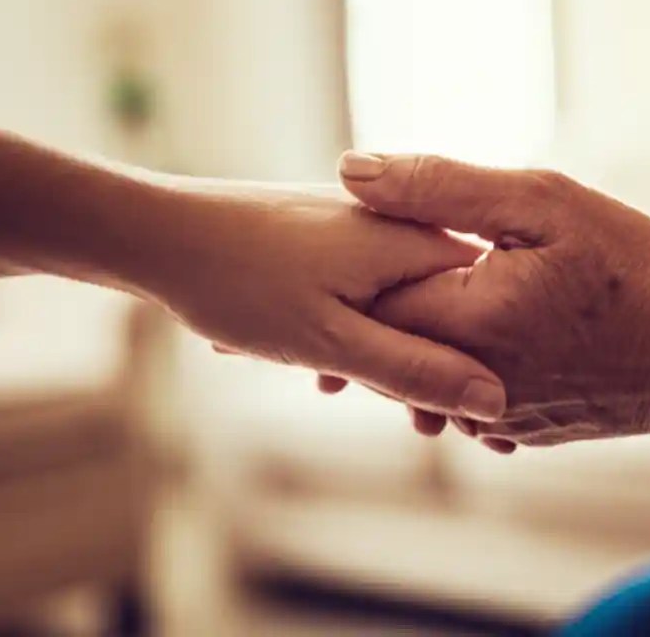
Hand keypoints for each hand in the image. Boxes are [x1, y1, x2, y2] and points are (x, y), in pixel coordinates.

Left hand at [148, 178, 505, 421]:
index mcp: (411, 240)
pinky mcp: (323, 231)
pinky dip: (348, 328)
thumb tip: (494, 399)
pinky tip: (311, 364)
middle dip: (427, 368)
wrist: (155, 233)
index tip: (460, 421)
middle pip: (442, 305)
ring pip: (397, 300)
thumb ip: (414, 371)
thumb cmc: (241, 284)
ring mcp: (356, 222)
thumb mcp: (334, 343)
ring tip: (342, 391)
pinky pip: (360, 287)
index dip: (481, 366)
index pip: (483, 304)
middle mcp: (393, 222)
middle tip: (418, 428)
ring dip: (382, 353)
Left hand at [337, 153, 649, 451]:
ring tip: (463, 287)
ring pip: (421, 369)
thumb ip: (442, 186)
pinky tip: (495, 326)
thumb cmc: (633, 268)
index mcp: (465, 321)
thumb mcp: (543, 203)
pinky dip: (462, 359)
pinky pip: (459, 396)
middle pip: (385, 336)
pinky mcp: (513, 432)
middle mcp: (466, 385)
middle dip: (390, 290)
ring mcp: (490, 418)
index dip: (365, 252)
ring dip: (424, 329)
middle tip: (426, 255)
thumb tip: (352, 169)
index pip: (364, 288)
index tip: (386, 227)